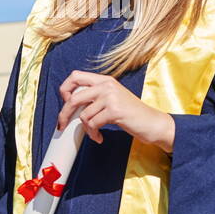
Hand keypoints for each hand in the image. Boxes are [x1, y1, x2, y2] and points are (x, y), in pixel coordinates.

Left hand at [57, 71, 174, 151]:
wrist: (152, 123)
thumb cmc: (130, 114)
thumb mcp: (111, 98)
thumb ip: (94, 96)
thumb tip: (69, 105)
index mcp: (104, 80)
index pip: (75, 76)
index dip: (65, 89)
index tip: (65, 102)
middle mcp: (107, 85)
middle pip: (73, 98)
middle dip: (64, 114)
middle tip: (62, 125)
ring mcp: (111, 97)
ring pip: (84, 115)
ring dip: (86, 129)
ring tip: (95, 133)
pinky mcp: (115, 110)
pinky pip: (93, 124)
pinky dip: (93, 134)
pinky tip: (99, 137)